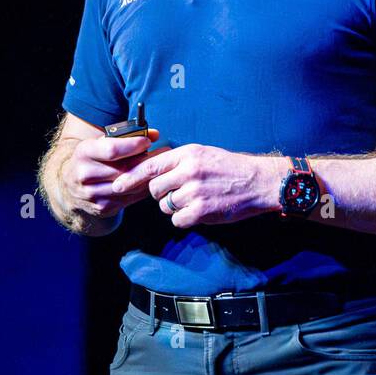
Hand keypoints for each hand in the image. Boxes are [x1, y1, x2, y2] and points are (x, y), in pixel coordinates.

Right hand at [58, 129, 163, 221]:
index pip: (111, 150)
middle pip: (123, 169)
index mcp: (84, 153)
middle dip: (145, 161)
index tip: (147, 141)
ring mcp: (92, 194)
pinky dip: (142, 190)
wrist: (71, 185)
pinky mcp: (102, 208)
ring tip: (158, 167)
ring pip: (129, 186)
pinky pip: (129, 199)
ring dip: (146, 177)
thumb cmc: (93, 158)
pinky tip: (148, 181)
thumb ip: (128, 137)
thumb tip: (155, 134)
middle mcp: (84, 174)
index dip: (133, 145)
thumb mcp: (101, 143)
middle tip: (162, 155)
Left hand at [111, 144, 283, 228]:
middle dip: (162, 194)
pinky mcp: (201, 211)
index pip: (150, 165)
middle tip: (179, 193)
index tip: (117, 185)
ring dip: (175, 207)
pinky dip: (186, 219)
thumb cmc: (230, 168)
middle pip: (155, 189)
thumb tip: (152, 171)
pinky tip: (201, 210)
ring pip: (165, 206)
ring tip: (196, 199)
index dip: (130, 177)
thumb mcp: (203, 154)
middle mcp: (189, 171)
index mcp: (188, 154)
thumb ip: (179, 161)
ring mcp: (195, 192)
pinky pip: (177, 220)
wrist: (258, 182)